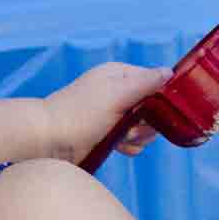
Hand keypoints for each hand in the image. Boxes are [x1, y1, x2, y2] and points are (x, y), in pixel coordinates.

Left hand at [44, 62, 169, 164]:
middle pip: (153, 108)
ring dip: (138, 136)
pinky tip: (119, 147)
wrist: (49, 141)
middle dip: (147, 122)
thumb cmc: (79, 114)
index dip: (159, 99)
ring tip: (121, 138)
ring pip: (145, 126)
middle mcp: (118, 92)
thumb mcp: (116, 94)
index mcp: (119, 75)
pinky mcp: (109, 133)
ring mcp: (114, 114)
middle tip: (130, 127)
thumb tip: (170, 73)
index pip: (155, 82)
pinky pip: (133, 140)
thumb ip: (145, 83)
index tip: (149, 111)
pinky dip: (130, 145)